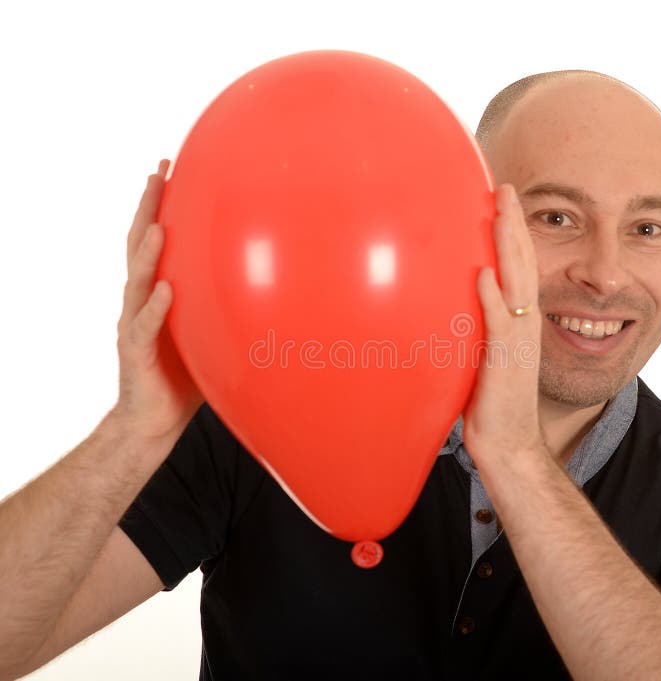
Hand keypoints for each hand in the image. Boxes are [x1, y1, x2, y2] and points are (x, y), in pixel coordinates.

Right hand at [113, 160, 201, 439]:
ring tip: (158, 223)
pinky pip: (145, 327)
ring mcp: (134, 325)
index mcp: (157, 292)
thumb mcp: (210, 334)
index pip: (157, 239)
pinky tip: (166, 290)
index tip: (172, 167)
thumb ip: (228, 307)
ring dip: (147, 252)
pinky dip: (155, 307)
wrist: (152, 423)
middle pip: (139, 245)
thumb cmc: (184, 377)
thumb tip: (278, 287)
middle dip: (147, 207)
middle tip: (157, 171)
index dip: (161, 204)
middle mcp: (140, 301)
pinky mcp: (136, 354)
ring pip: (137, 280)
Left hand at [463, 184, 544, 471]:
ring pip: (517, 283)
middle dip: (514, 225)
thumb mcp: (481, 357)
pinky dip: (493, 298)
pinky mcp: (504, 363)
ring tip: (501, 212)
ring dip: (509, 247)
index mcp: (518, 322)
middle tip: (507, 188)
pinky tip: (484, 274)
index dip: (513, 234)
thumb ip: (472, 329)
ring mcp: (516, 342)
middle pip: (522, 264)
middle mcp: (522, 325)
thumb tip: (449, 306)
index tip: (503, 201)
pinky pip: (499, 325)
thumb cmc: (492, 403)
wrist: (510, 444)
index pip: (518, 268)